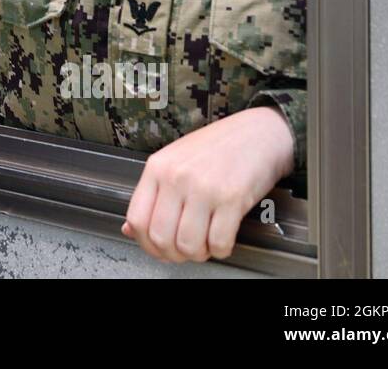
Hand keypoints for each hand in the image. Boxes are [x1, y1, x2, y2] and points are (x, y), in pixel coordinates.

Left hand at [121, 105, 294, 262]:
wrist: (257, 132)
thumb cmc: (216, 148)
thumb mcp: (175, 162)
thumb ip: (152, 195)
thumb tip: (130, 229)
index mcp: (157, 167)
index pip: (136, 219)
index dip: (145, 243)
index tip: (157, 248)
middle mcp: (176, 177)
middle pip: (160, 237)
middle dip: (172, 254)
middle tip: (184, 251)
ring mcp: (204, 187)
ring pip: (188, 244)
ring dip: (198, 254)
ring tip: (205, 245)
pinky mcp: (232, 198)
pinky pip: (219, 242)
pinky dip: (220, 250)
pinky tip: (222, 240)